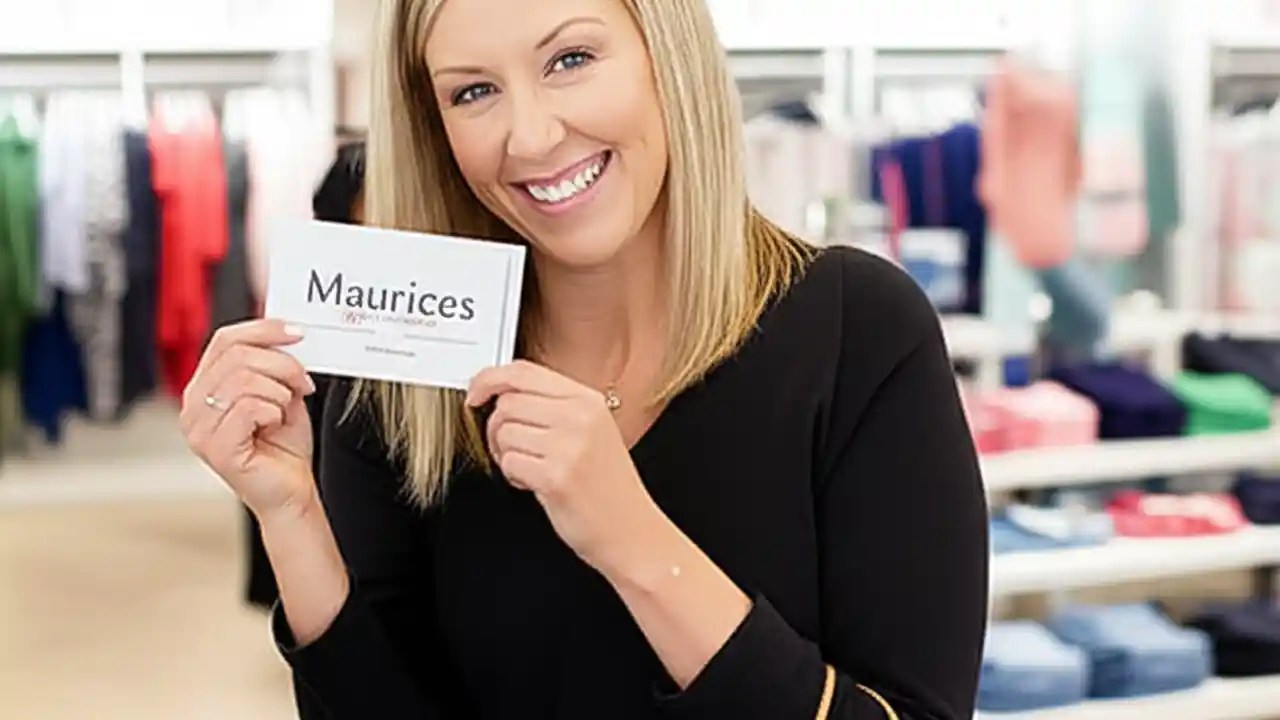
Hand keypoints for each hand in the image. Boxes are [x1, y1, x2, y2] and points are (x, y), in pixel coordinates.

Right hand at [181, 319, 317, 520]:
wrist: (291, 490)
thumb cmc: (283, 446)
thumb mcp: (280, 393)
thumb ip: (273, 365)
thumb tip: (286, 332)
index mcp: (205, 388)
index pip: (225, 340)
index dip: (264, 329)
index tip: (298, 332)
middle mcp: (193, 406)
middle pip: (238, 355)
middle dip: (282, 365)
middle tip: (303, 383)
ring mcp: (199, 429)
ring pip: (244, 379)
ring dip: (279, 392)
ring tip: (285, 409)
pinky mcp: (216, 448)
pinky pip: (250, 408)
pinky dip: (274, 412)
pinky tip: (275, 425)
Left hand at [467, 360, 662, 574]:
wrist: (630, 531)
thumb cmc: (607, 486)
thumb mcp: (591, 431)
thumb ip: (552, 406)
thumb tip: (501, 393)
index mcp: (588, 400)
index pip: (524, 372)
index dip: (489, 379)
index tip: (476, 394)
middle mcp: (580, 417)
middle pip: (507, 403)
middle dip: (498, 428)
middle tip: (514, 449)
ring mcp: (569, 445)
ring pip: (504, 432)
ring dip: (507, 455)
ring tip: (533, 469)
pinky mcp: (555, 476)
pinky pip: (508, 462)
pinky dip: (514, 476)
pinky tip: (536, 484)